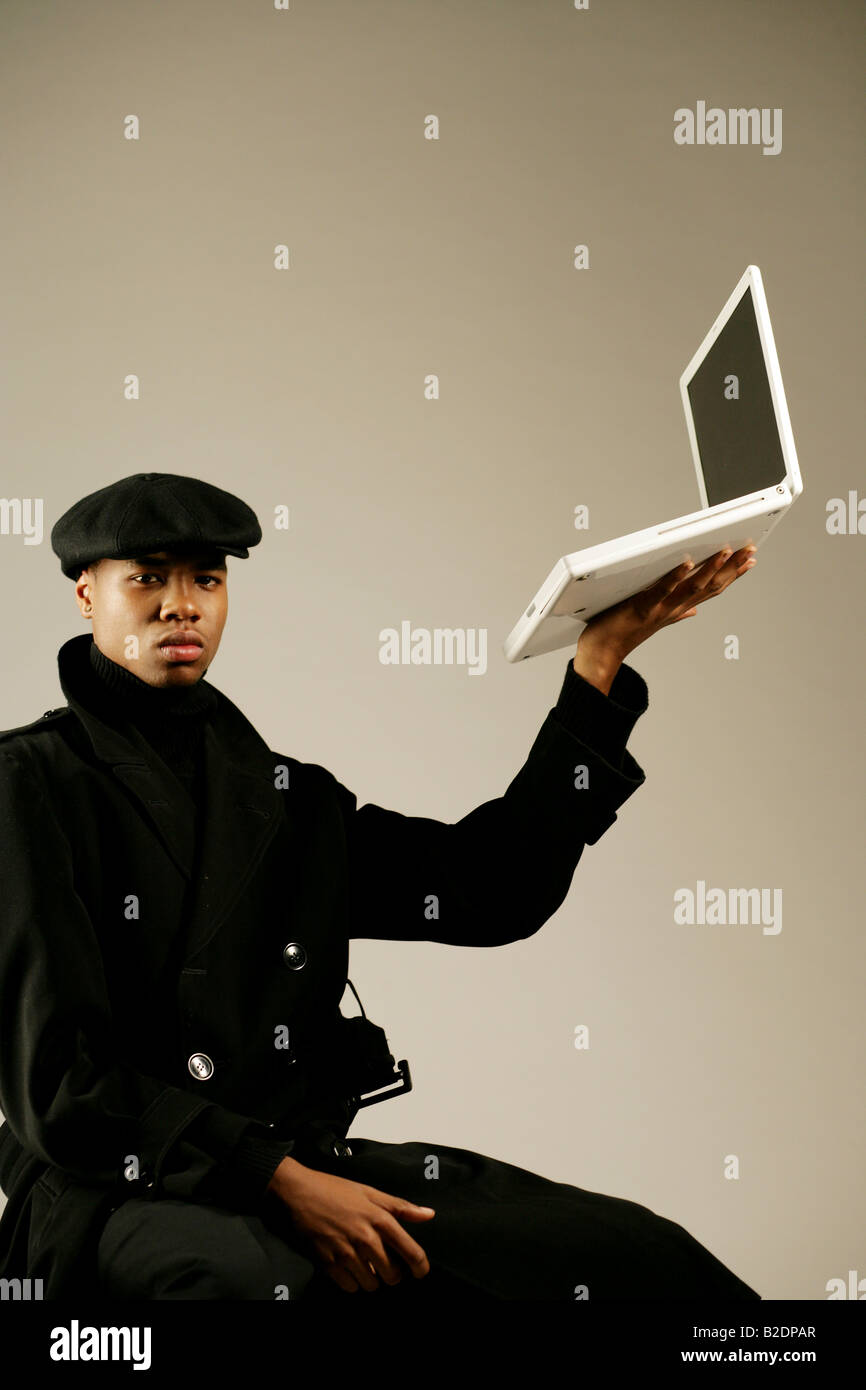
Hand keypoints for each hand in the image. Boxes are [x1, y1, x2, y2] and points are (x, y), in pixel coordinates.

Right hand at [267, 1157, 434, 1292]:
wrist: (298, 1192)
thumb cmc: (334, 1189)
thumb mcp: (369, 1191)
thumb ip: (401, 1207)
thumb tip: (429, 1215)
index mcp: (380, 1219)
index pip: (411, 1252)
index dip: (420, 1267)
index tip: (420, 1272)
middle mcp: (366, 1238)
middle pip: (392, 1275)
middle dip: (392, 1273)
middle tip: (385, 1264)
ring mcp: (346, 1253)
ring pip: (371, 1285)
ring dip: (371, 1279)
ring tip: (365, 1264)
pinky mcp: (328, 1264)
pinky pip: (350, 1287)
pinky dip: (352, 1282)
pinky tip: (349, 1267)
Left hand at [573, 545, 757, 691]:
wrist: (601, 653)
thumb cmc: (623, 632)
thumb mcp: (655, 619)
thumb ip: (676, 612)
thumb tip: (693, 609)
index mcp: (677, 608)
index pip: (711, 589)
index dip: (732, 575)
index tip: (750, 559)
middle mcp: (673, 608)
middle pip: (709, 586)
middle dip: (731, 568)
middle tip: (749, 550)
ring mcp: (660, 609)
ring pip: (692, 588)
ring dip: (710, 569)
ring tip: (725, 551)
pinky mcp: (642, 607)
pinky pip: (662, 591)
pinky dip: (675, 577)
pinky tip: (687, 563)